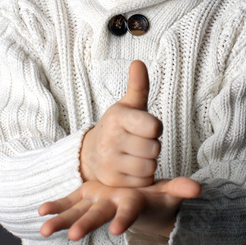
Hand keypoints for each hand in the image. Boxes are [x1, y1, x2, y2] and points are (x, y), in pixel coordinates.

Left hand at [38, 177, 200, 240]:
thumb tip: (199, 189)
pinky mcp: (86, 199)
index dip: (123, 221)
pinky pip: (69, 204)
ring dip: (60, 222)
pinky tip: (40, 211)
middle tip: (70, 238)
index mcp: (131, 205)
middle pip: (97, 218)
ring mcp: (97, 205)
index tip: (116, 231)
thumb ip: (180, 189)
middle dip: (84, 227)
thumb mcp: (169, 193)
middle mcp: (111, 208)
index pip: (128, 214)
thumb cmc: (156, 199)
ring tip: (43, 231)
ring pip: (77, 214)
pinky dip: (56, 207)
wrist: (140, 208)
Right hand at [79, 60, 162, 187]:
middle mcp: (110, 139)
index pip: (154, 127)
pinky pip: (143, 182)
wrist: (91, 153)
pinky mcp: (112, 181)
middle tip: (139, 143)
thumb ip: (138, 86)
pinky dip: (142, 177)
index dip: (154, 128)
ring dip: (148, 163)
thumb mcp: (128, 106)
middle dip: (152, 147)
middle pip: (154, 149)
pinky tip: (132, 168)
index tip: (145, 126)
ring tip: (136, 155)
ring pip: (150, 167)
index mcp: (117, 118)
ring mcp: (109, 162)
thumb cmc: (118, 127)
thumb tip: (138, 62)